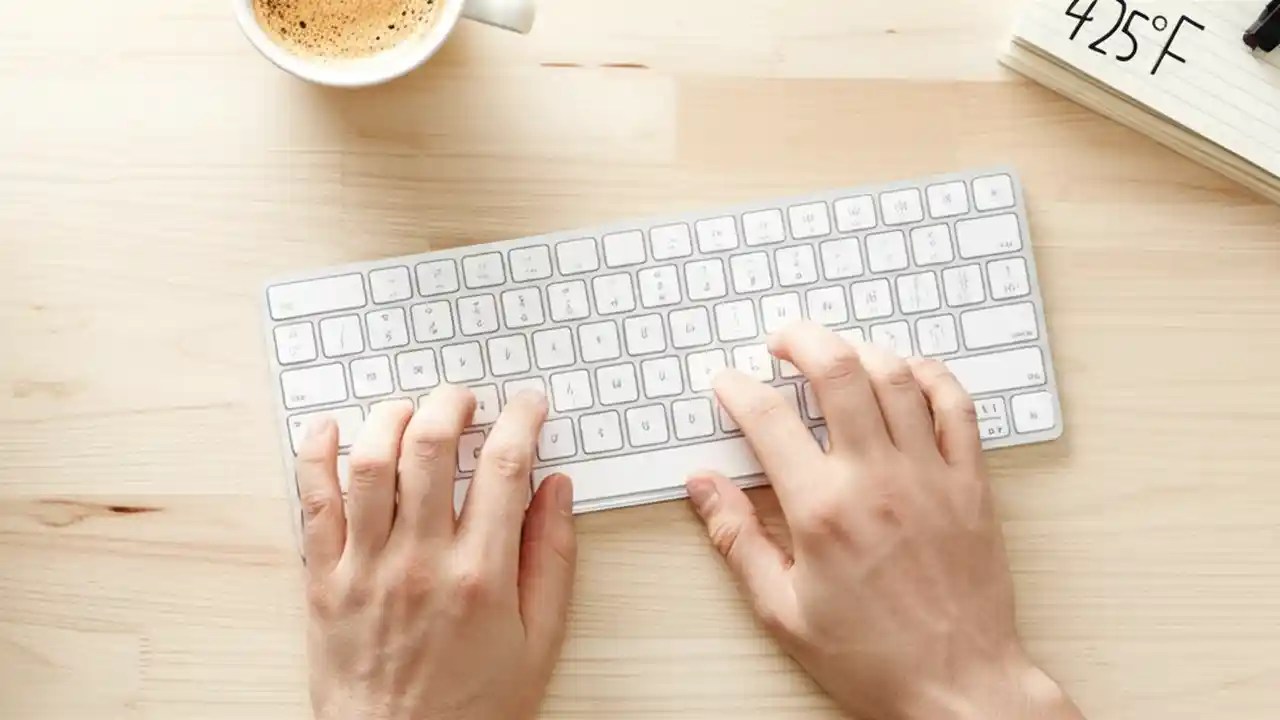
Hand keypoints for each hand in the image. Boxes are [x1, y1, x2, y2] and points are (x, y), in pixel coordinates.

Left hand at [295, 388, 575, 719]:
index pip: (504, 467)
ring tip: (410, 409)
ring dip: (390, 418)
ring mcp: (365, 567)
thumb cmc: (473, 708)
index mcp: (481, 575)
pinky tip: (327, 430)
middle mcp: (420, 561)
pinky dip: (314, 456)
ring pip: (370, 462)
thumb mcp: (538, 641)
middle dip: (452, 404)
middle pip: (430, 448)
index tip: (528, 404)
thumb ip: (551, 559)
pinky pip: (312, 503)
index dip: (521, 420)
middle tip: (465, 397)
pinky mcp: (323, 579)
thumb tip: (557, 489)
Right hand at [686, 323, 1083, 719]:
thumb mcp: (781, 609)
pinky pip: (957, 405)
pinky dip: (930, 375)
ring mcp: (929, 475)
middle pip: (837, 371)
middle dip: (800, 339)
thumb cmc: (872, 658)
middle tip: (781, 340)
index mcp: (822, 511)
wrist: (958, 686)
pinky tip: (907, 374)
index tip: (727, 383)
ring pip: (896, 376)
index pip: (768, 420)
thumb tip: (702, 487)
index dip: (738, 389)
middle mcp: (876, 480)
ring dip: (859, 351)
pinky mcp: (970, 483)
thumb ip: (736, 538)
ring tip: (836, 355)